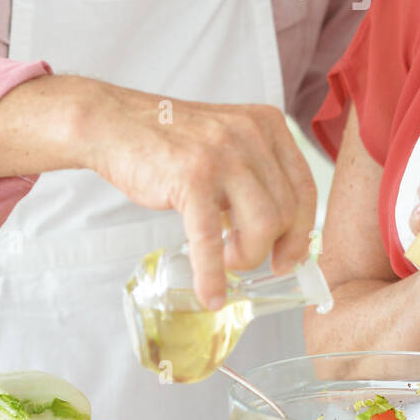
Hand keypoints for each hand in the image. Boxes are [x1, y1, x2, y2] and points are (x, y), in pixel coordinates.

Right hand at [81, 84, 316, 307]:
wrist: (114, 124)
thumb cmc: (171, 142)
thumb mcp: (228, 142)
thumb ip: (257, 174)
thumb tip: (286, 233)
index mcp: (267, 124)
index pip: (305, 187)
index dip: (303, 230)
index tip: (291, 256)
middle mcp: (251, 135)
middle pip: (287, 211)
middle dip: (271, 248)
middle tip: (247, 260)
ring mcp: (222, 155)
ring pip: (264, 225)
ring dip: (247, 256)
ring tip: (225, 259)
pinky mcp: (191, 178)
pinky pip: (211, 239)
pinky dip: (212, 275)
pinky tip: (210, 295)